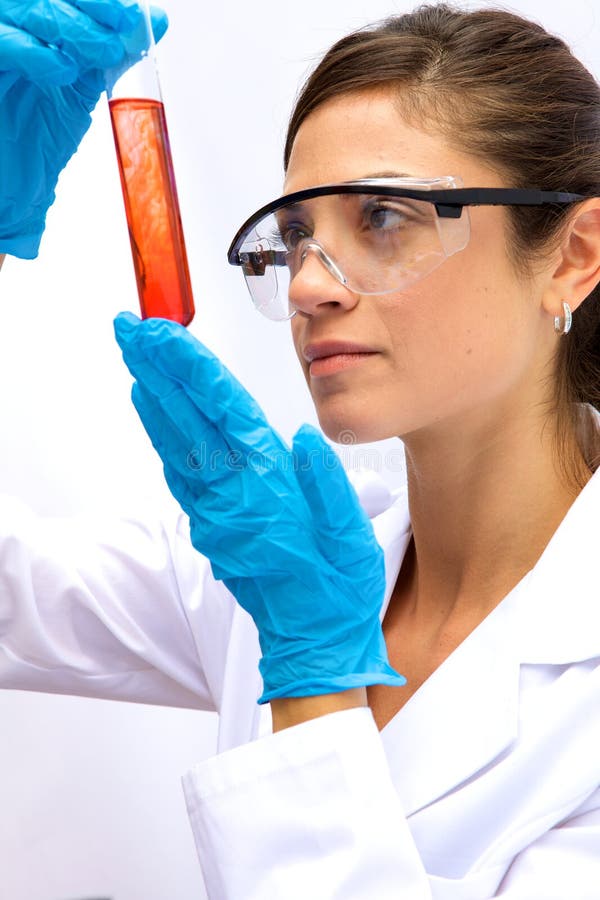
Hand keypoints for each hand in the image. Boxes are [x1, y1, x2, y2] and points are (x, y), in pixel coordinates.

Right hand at [0, 0, 167, 258]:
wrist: (14, 192)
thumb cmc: (39, 141)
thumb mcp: (84, 87)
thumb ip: (113, 52)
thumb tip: (154, 20)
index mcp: (34, 25)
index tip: (131, 15)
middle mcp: (10, 27)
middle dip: (89, 5)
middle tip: (122, 27)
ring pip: (23, 7)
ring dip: (70, 25)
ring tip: (104, 51)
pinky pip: (0, 42)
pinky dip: (34, 52)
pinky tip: (63, 71)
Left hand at [114, 313, 405, 702]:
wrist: (311, 644)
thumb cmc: (336, 592)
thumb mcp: (351, 540)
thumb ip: (328, 487)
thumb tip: (303, 438)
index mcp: (268, 492)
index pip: (225, 415)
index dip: (193, 370)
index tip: (164, 335)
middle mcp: (232, 498)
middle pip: (188, 421)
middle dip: (158, 369)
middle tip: (130, 328)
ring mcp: (216, 512)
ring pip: (176, 443)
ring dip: (154, 395)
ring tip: (136, 355)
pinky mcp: (212, 523)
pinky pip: (179, 470)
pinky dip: (162, 433)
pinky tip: (155, 409)